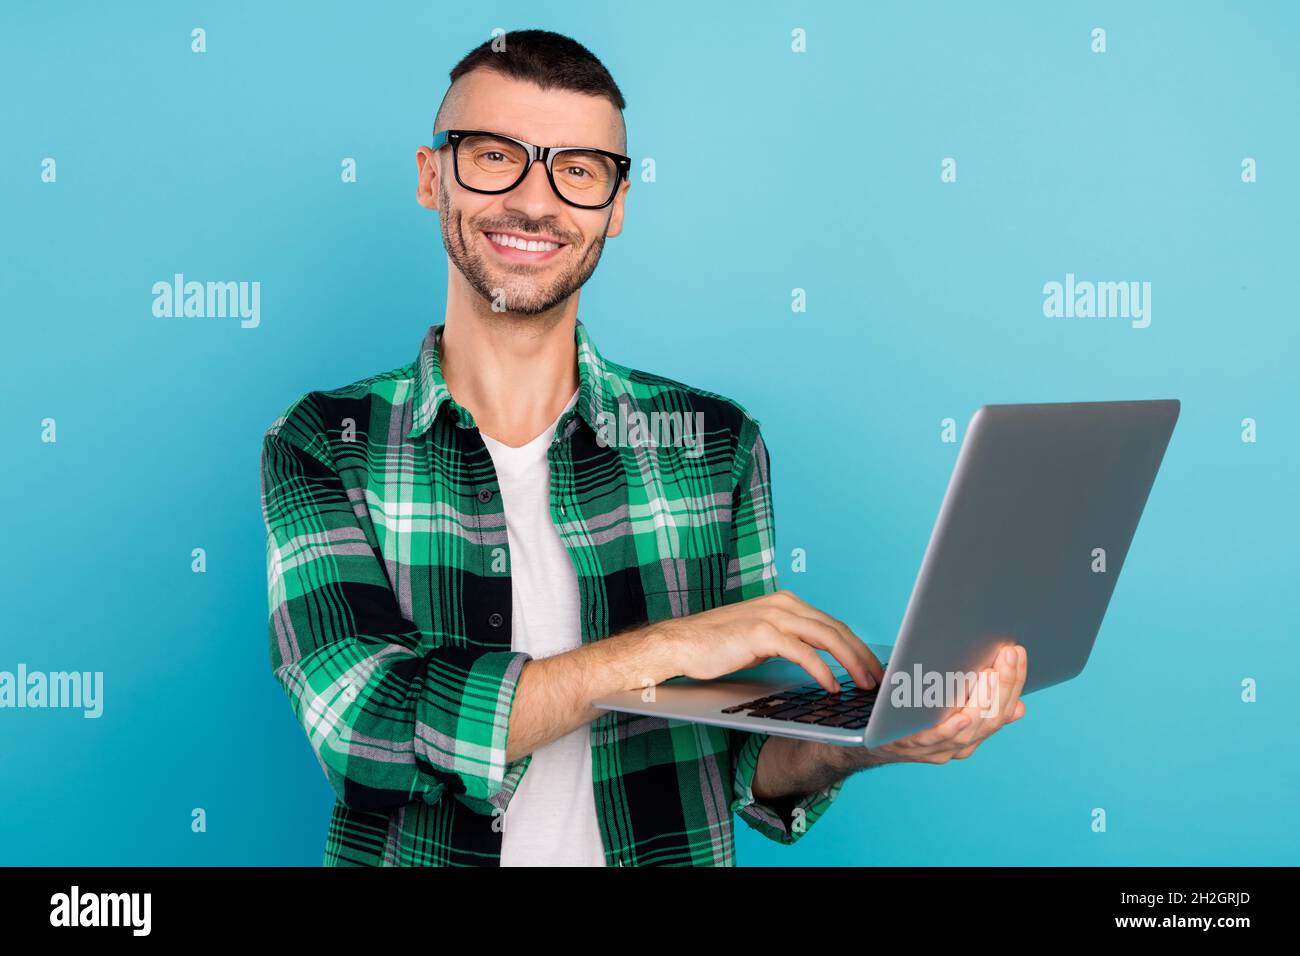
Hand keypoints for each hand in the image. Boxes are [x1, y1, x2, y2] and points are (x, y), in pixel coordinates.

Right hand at [645, 589, 881, 692]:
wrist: (681, 643)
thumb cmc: (718, 646)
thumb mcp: (762, 640)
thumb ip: (790, 643)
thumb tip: (821, 663)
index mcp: (786, 602)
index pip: (833, 624)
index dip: (857, 647)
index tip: (872, 668)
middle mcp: (784, 603)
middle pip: (837, 629)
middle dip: (863, 656)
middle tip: (880, 681)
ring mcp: (773, 615)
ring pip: (827, 637)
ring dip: (852, 663)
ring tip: (866, 685)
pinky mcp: (762, 633)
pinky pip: (803, 653)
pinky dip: (822, 671)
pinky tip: (832, 686)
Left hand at [829, 643, 1028, 770]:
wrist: (870, 740)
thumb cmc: (912, 715)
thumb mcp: (948, 707)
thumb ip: (978, 705)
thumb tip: (1019, 707)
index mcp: (973, 733)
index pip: (1003, 709)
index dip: (1013, 681)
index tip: (1017, 652)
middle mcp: (960, 744)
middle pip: (991, 718)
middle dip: (1004, 685)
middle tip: (1008, 654)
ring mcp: (937, 749)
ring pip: (970, 729)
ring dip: (983, 701)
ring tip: (990, 674)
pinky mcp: (910, 746)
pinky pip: (935, 739)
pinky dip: (952, 728)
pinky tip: (962, 715)